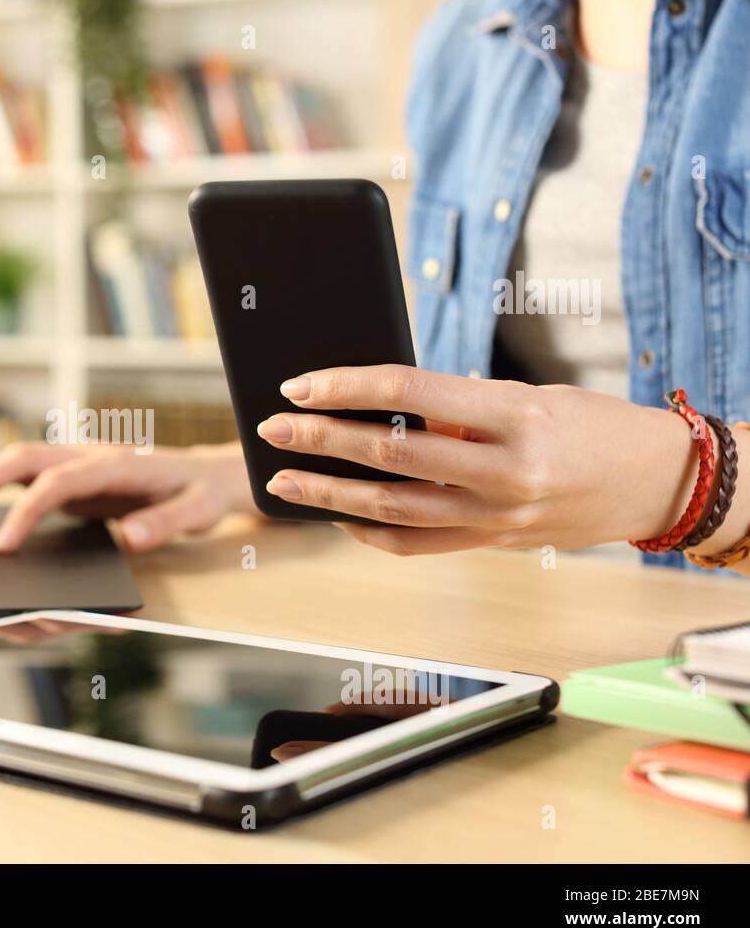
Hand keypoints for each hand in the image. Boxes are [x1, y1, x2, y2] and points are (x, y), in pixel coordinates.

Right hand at [0, 442, 252, 553]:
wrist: (212, 474)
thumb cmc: (204, 491)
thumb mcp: (199, 510)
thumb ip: (166, 522)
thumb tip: (129, 538)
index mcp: (116, 464)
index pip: (58, 483)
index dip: (25, 513)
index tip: (3, 548)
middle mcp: (90, 458)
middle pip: (24, 459)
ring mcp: (79, 467)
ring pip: (20, 465)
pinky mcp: (75, 481)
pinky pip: (30, 480)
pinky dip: (2, 493)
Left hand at [254, 365, 699, 554]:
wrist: (656, 481)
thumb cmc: (590, 425)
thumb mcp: (527, 398)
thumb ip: (456, 408)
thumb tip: (378, 407)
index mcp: (514, 417)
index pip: (409, 391)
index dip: (346, 386)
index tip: (300, 384)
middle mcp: (503, 472)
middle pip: (389, 453)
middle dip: (320, 439)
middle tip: (272, 428)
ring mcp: (496, 517)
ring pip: (392, 509)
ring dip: (328, 493)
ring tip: (283, 480)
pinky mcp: (492, 543)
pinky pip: (417, 543)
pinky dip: (370, 531)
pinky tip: (337, 515)